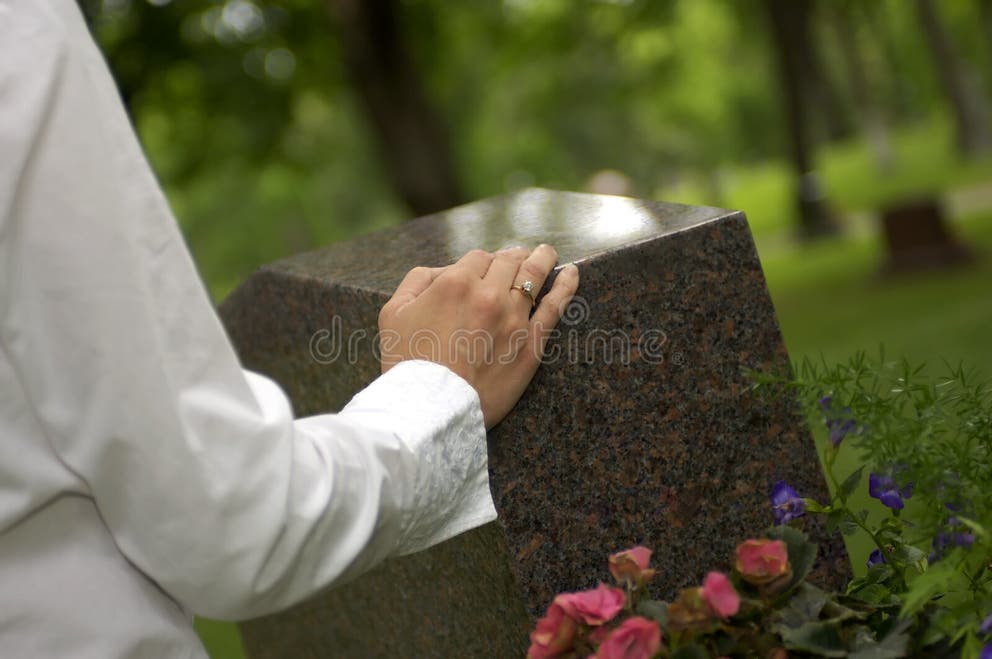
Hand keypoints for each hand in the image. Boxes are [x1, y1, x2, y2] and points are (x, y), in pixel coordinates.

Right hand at [378, 245, 578, 428]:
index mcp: (455, 282)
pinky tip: (573, 273)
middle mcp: (488, 294)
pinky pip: (555, 307)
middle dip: (513, 256)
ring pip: (533, 276)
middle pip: (508, 262)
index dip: (480, 262)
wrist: (430, 409)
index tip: (484, 268)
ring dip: (542, 259)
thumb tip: (444, 270)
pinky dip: (566, 286)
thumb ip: (417, 280)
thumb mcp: (394, 312)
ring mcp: (514, 318)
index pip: (477, 257)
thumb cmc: (406, 363)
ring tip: (548, 253)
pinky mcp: (531, 345)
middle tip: (520, 254)